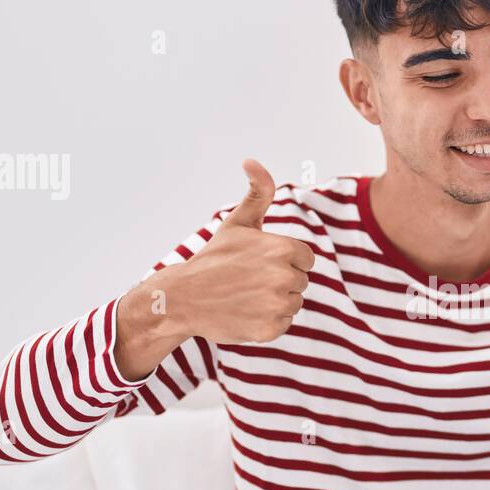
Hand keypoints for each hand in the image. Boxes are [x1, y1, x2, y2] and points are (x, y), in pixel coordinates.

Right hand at [164, 158, 315, 344]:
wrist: (183, 298)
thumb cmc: (213, 259)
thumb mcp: (238, 223)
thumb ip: (258, 193)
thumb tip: (251, 160)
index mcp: (283, 249)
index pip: (305, 259)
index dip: (285, 261)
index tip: (261, 263)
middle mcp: (284, 277)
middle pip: (301, 281)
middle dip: (280, 281)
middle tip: (249, 280)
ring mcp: (277, 305)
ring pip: (293, 303)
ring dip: (275, 302)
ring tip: (246, 296)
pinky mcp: (270, 329)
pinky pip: (283, 324)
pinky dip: (268, 322)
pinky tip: (245, 312)